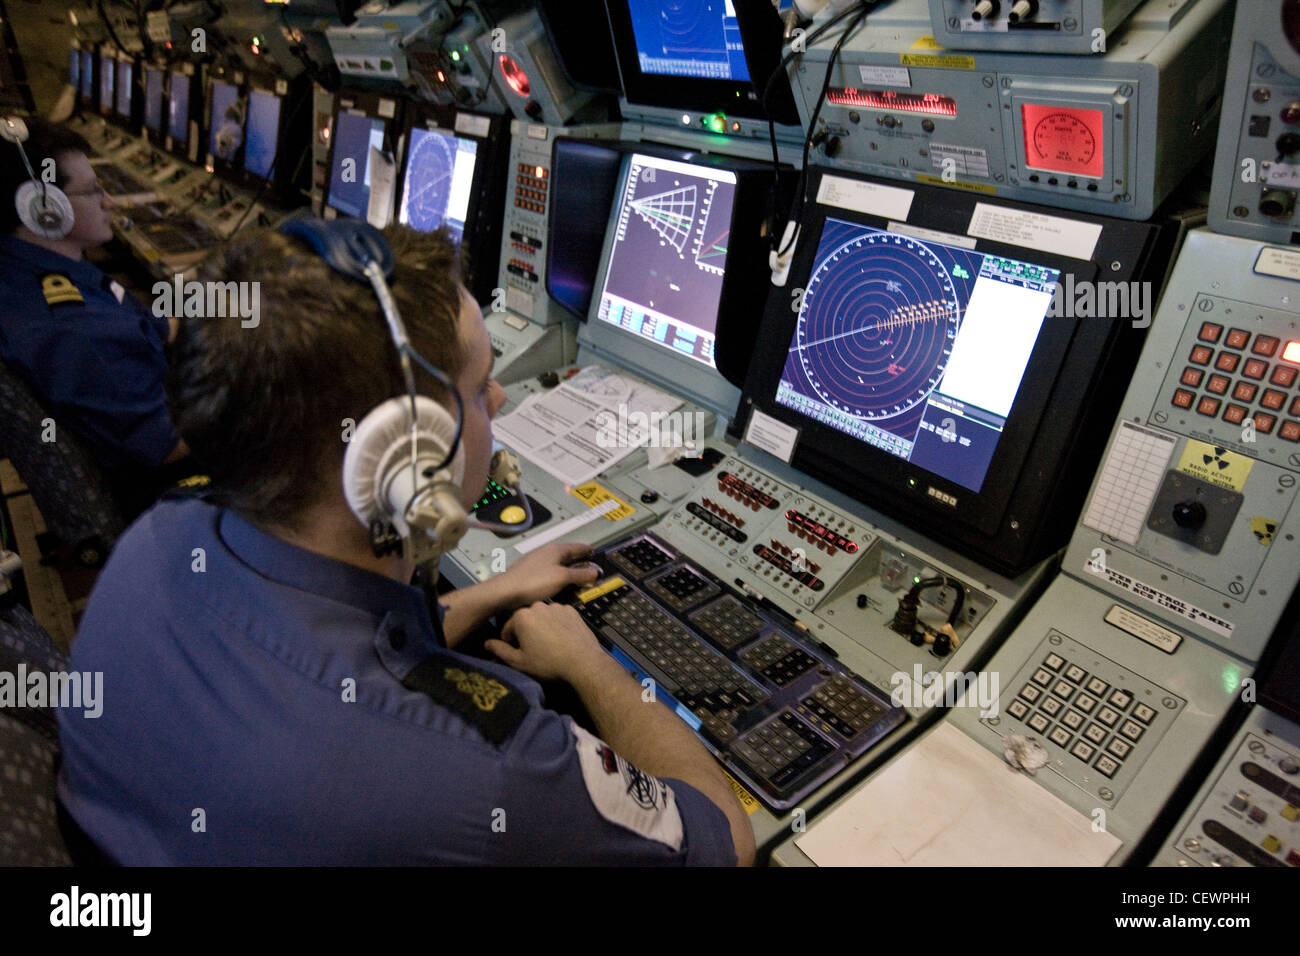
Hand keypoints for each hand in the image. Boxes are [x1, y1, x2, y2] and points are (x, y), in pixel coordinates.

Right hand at [487, 602, 607, 681]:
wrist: (582, 661)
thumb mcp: (519, 662)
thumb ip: (500, 650)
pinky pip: (559, 616)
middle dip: (526, 632)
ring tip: (549, 644)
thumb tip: (486, 643)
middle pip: (526, 619)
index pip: (508, 628)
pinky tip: (562, 638)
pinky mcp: (572, 610)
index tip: (517, 652)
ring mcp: (556, 606)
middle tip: (534, 649)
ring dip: (542, 626)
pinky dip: (557, 624)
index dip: (510, 641)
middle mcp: (538, 606)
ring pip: (543, 616)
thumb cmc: (547, 663)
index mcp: (521, 616)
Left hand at [491, 541, 600, 612]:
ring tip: (575, 578)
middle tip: (588, 568)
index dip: (587, 550)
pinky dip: (556, 575)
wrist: (505, 592)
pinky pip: (548, 571)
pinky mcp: (528, 572)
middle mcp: (545, 552)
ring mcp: (535, 561)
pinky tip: (556, 585)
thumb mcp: (562, 578)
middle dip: (578, 560)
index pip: (577, 547)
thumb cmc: (533, 582)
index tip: (595, 553)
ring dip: (567, 569)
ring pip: (556, 563)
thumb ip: (580, 575)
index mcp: (555, 549)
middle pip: (566, 554)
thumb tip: (595, 572)